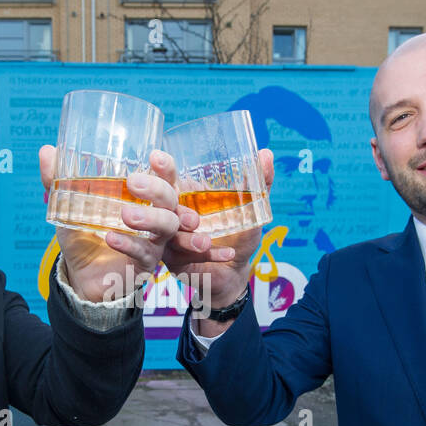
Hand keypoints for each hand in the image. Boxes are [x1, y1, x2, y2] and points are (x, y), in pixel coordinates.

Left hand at [39, 144, 181, 301]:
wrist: (79, 275)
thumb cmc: (84, 235)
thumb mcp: (70, 205)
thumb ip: (59, 180)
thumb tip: (46, 151)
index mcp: (143, 199)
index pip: (165, 178)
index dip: (166, 167)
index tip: (154, 156)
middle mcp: (155, 218)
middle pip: (171, 198)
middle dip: (157, 188)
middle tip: (133, 182)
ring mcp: (153, 242)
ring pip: (167, 225)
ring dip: (149, 217)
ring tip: (125, 214)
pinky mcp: (144, 264)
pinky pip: (145, 253)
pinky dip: (128, 244)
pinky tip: (110, 238)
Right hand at [162, 148, 273, 312]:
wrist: (234, 272)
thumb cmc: (240, 235)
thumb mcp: (252, 208)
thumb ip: (259, 183)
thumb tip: (267, 153)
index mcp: (186, 194)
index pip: (167, 176)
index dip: (161, 168)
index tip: (158, 158)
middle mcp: (172, 213)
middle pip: (158, 201)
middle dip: (159, 197)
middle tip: (186, 213)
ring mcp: (168, 236)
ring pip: (167, 231)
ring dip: (187, 237)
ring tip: (208, 241)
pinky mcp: (172, 259)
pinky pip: (181, 255)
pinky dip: (205, 255)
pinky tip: (228, 255)